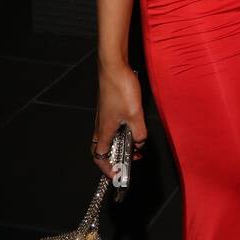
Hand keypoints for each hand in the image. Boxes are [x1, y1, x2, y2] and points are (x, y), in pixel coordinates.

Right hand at [92, 64, 146, 181]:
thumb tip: (140, 144)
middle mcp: (101, 124)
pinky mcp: (108, 105)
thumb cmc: (121, 88)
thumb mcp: (135, 114)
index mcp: (104, 130)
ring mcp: (103, 114)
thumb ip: (138, 132)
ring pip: (108, 136)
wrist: (113, 65)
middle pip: (102, 148)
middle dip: (114, 157)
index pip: (100, 156)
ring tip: (135, 144)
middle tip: (128, 160)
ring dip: (119, 143)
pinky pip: (112, 125)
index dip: (107, 168)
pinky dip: (120, 131)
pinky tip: (133, 125)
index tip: (117, 175)